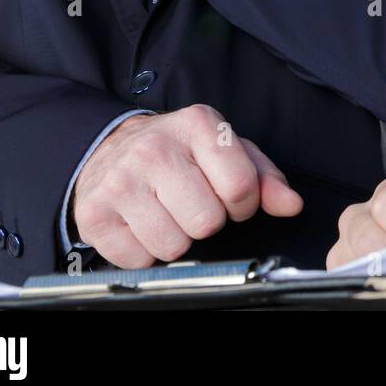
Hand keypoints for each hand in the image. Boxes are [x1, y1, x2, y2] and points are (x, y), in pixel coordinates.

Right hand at [71, 104, 303, 267]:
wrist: (110, 148)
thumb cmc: (179, 152)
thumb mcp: (226, 151)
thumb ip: (265, 177)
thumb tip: (291, 205)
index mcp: (196, 125)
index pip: (241, 187)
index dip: (242, 203)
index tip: (228, 196)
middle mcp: (153, 149)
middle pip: (207, 222)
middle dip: (207, 221)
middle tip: (192, 202)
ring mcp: (119, 182)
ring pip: (174, 246)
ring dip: (177, 239)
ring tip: (166, 211)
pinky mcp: (94, 214)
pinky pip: (139, 260)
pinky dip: (145, 251)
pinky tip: (141, 222)